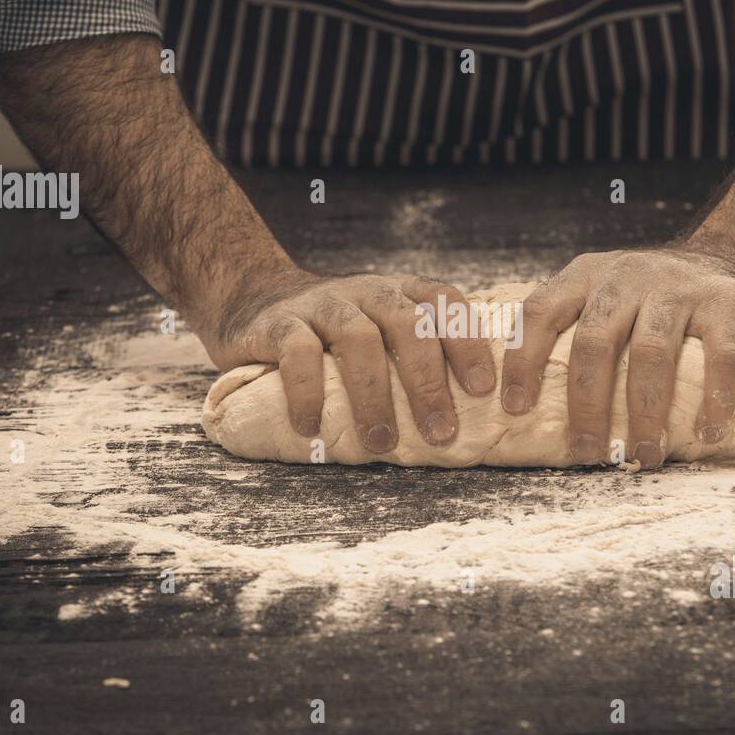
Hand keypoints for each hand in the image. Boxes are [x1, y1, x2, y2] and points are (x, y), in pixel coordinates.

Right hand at [198, 268, 496, 452]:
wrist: (251, 298)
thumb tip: (463, 426)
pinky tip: (311, 427)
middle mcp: (367, 291)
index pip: (446, 303)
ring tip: (381, 442)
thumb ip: (410, 360)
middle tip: (440, 433)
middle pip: (409, 325)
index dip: (469, 342)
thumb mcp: (378, 333)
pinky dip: (307, 391)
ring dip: (374, 395)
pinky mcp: (278, 322)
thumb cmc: (332, 335)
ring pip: (358, 337)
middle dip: (428, 382)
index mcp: (400, 293)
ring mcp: (322, 303)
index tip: (484, 391)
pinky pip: (298, 352)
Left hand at [499, 246, 734, 468]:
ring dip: (646, 412)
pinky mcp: (726, 302)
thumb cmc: (651, 301)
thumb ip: (574, 334)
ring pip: (650, 353)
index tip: (516, 409)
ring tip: (646, 454)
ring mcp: (677, 286)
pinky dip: (717, 398)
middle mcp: (626, 276)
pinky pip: (721, 356)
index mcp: (585, 276)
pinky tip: (709, 431)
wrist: (726, 259)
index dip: (522, 360)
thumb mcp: (603, 297)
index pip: (540, 313)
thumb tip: (530, 414)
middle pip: (594, 342)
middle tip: (587, 452)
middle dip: (587, 405)